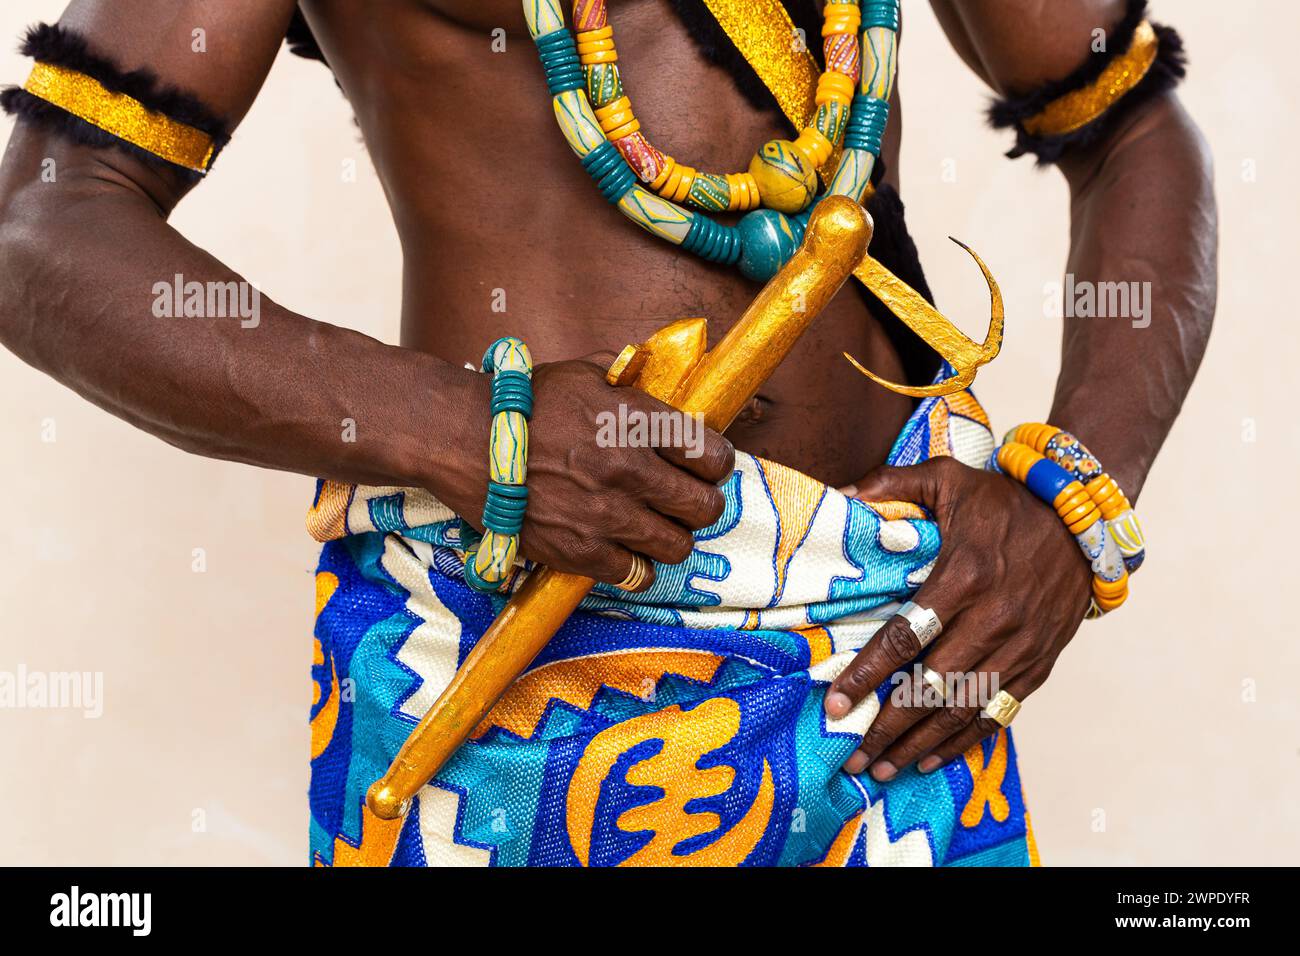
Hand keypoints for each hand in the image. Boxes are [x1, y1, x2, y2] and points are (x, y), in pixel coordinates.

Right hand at [443, 358, 733, 589]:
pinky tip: (625, 550)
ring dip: (672, 537)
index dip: (714, 463)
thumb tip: (662, 380)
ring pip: (678, 545)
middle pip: (704, 506)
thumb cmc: (524, 403)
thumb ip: (631, 380)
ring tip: (655, 527)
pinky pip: (637, 574)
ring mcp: (605, 515)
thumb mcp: (584, 374)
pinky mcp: (579, 551)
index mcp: (636, 421)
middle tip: (684, 500)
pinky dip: (637, 566)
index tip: (703, 466)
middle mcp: (628, 469)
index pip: (713, 455)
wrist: (463, 440)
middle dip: (701, 503)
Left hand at [826, 456, 1091, 779]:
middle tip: (852, 756)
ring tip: (883, 769)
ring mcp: (1021, 646)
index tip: (835, 703)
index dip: (867, 675)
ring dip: (920, 743)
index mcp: (963, 575)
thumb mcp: (948, 475)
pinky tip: (930, 758)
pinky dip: (963, 740)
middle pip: (931, 687)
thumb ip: (892, 482)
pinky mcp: (1040, 663)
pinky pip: (998, 712)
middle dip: (887, 726)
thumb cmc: (1004, 499)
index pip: (905, 637)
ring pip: (964, 709)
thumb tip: (841, 490)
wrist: (1083, 519)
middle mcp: (994, 618)